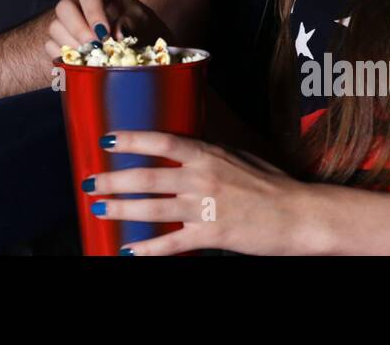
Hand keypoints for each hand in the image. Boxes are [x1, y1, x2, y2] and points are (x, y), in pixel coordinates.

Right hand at [45, 0, 168, 60]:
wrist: (136, 40)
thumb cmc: (140, 26)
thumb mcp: (144, 22)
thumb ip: (133, 24)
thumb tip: (118, 33)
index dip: (93, 13)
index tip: (105, 35)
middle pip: (64, 7)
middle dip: (77, 30)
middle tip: (94, 47)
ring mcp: (66, 17)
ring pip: (55, 27)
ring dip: (72, 46)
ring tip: (93, 58)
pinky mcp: (59, 37)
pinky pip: (50, 45)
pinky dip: (64, 57)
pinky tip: (83, 63)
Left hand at [86, 130, 323, 255]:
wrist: (299, 213)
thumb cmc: (271, 183)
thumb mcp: (237, 156)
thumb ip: (207, 153)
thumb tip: (180, 147)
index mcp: (208, 154)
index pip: (162, 141)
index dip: (132, 140)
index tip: (107, 140)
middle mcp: (202, 178)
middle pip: (147, 177)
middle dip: (113, 180)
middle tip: (90, 182)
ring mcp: (205, 207)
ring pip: (152, 208)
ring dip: (121, 209)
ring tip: (99, 209)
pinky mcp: (211, 234)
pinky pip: (171, 243)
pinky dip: (147, 248)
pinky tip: (129, 249)